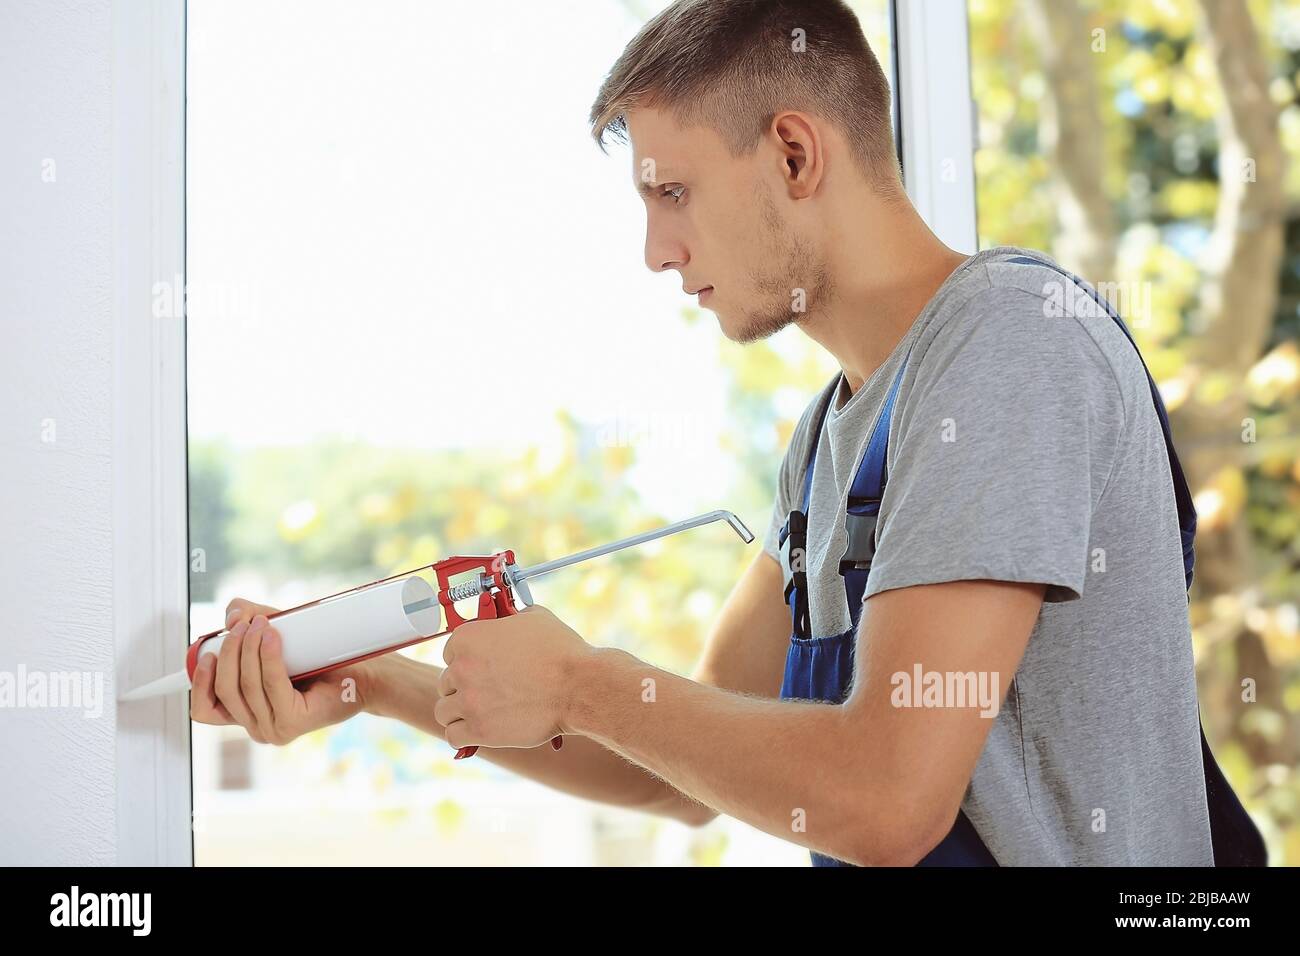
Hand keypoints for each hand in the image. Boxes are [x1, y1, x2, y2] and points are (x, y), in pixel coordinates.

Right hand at [189, 597, 376, 744]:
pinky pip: (271, 686)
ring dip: (248, 650)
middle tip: (243, 624)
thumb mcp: (276, 637)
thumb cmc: (321, 660)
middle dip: (229, 652)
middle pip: (225, 690)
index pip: (205, 710)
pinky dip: (268, 659)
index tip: (209, 652)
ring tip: (261, 624)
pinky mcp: (292, 723)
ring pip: (245, 686)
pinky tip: (273, 638)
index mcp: (247, 713)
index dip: (199, 682)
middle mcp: (257, 726)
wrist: (364, 676)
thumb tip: (231, 616)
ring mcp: (273, 729)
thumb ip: (248, 623)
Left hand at [434, 605, 592, 750]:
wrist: (578, 687)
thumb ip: (512, 620)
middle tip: (485, 691)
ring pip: (443, 711)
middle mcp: (462, 668)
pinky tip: (476, 730)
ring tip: (478, 712)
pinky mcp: (479, 730)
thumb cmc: (561, 652)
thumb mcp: (535, 619)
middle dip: (463, 687)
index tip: (478, 668)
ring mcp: (469, 701)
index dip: (465, 660)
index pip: (449, 652)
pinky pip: (453, 736)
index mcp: (469, 637)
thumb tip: (511, 621)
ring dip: (458, 712)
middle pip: (446, 682)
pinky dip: (462, 735)